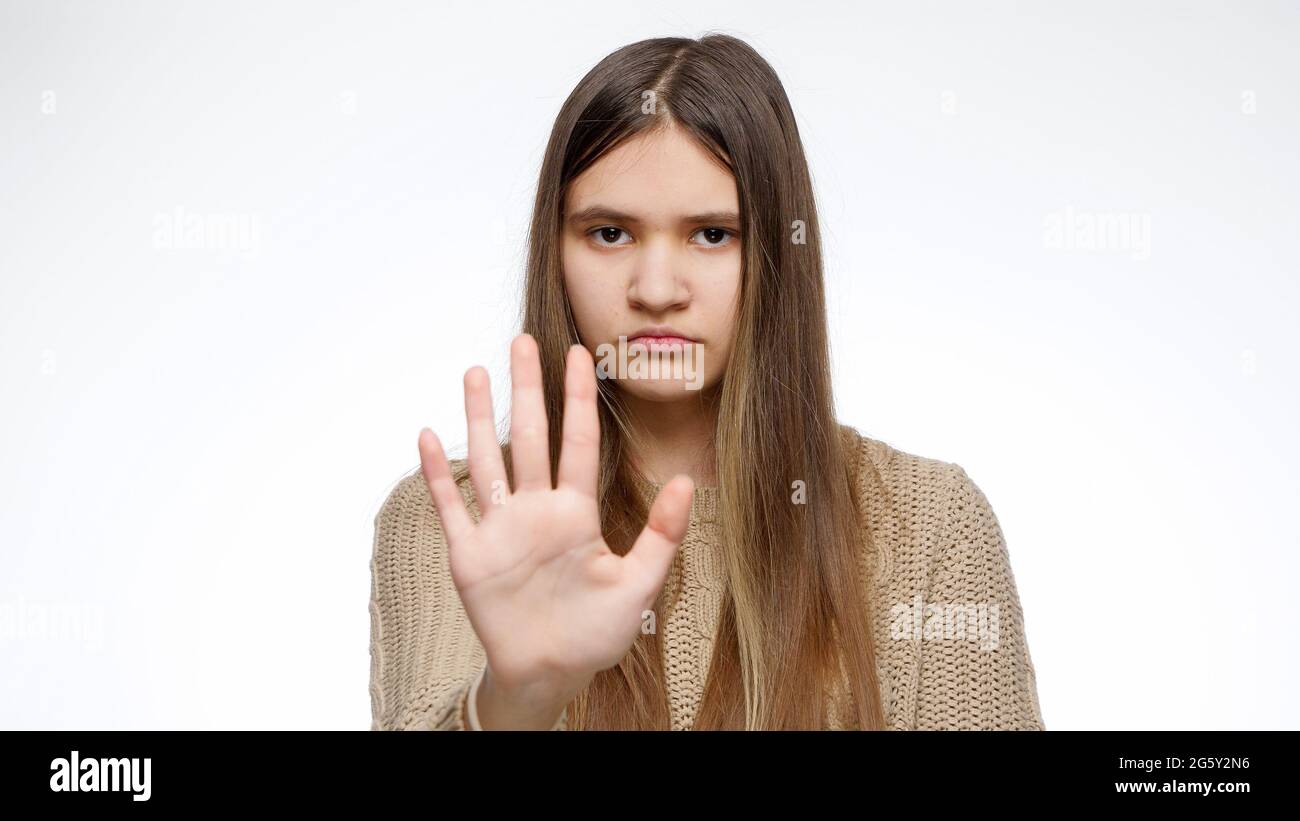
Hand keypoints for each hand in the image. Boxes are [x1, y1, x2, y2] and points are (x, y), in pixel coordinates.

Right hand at [417, 333, 694, 725]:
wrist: (550, 672)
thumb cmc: (596, 633)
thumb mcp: (639, 585)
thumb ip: (662, 535)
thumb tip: (686, 481)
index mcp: (576, 513)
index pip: (577, 443)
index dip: (578, 399)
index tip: (581, 355)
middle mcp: (536, 510)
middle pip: (530, 436)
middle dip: (527, 388)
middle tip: (522, 340)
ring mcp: (501, 528)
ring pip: (489, 459)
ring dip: (481, 417)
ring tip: (477, 372)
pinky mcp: (470, 553)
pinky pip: (451, 506)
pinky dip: (439, 474)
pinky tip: (430, 436)